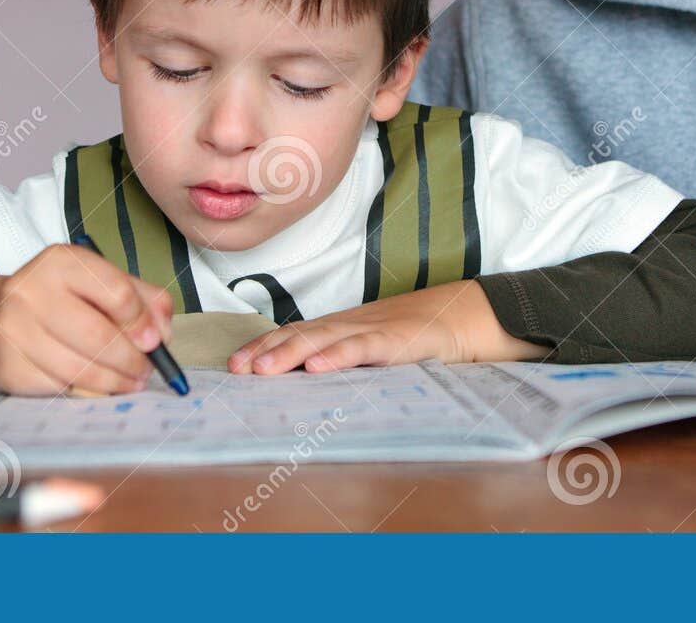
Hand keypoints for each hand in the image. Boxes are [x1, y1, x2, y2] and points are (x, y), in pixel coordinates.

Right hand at [0, 244, 176, 395]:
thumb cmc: (60, 301)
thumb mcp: (102, 284)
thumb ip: (143, 300)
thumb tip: (163, 332)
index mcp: (62, 260)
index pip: (116, 291)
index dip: (141, 322)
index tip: (155, 341)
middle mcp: (31, 288)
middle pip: (97, 334)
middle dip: (131, 359)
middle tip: (146, 371)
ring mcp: (13, 328)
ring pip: (78, 367)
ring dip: (113, 382)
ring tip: (129, 383)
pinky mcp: (5, 363)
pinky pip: (58, 387)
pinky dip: (85, 392)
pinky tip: (96, 387)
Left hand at [227, 280, 542, 374]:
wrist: (461, 316)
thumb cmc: (414, 335)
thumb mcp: (371, 347)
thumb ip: (342, 358)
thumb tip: (304, 379)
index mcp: (340, 328)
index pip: (293, 335)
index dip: (263, 347)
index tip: (233, 365)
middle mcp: (349, 325)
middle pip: (299, 335)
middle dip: (266, 352)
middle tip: (236, 369)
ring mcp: (371, 330)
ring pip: (323, 340)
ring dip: (289, 354)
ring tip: (262, 369)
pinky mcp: (395, 341)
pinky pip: (362, 348)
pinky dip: (338, 356)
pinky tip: (317, 366)